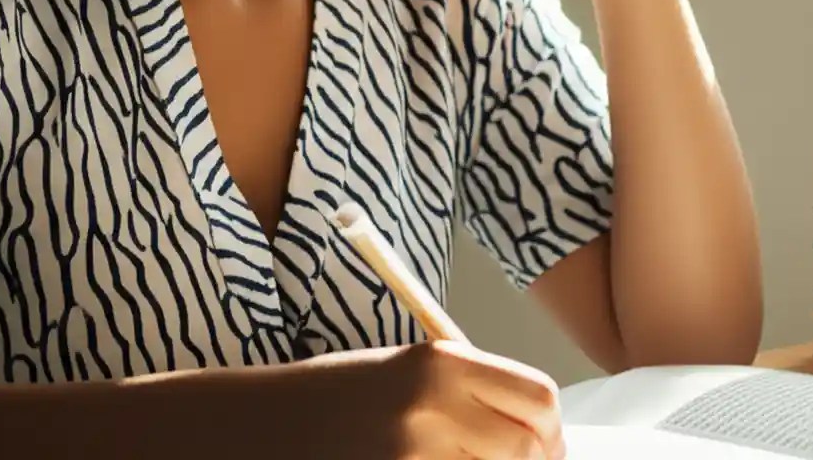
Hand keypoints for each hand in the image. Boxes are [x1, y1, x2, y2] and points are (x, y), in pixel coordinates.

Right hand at [300, 341, 566, 459]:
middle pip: (527, 449)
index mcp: (442, 362)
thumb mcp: (405, 371)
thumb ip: (470, 393)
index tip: (543, 442)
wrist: (262, 425)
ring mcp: (415, 455)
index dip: (550, 428)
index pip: (539, 397)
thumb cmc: (336, 399)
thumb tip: (539, 435)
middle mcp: (434, 406)